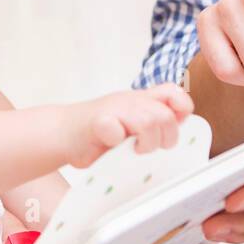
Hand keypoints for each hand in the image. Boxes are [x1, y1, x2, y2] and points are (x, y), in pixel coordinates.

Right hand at [62, 84, 193, 168]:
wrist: (61, 133)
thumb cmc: (96, 136)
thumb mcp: (130, 125)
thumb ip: (151, 125)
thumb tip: (175, 137)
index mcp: (140, 100)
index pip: (173, 93)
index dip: (182, 110)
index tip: (172, 129)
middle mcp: (129, 100)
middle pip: (164, 115)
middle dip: (164, 138)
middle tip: (150, 148)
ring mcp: (113, 108)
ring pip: (147, 121)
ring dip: (145, 142)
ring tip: (133, 150)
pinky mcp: (97, 120)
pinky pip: (116, 128)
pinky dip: (117, 139)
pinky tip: (112, 145)